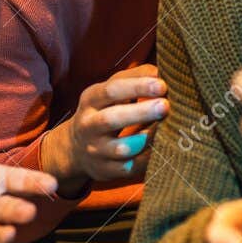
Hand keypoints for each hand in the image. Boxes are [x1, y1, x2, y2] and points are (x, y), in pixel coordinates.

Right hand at [40, 63, 167, 191]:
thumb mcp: (109, 90)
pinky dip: (147, 159)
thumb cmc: (103, 110)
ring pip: (120, 148)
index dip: (137, 87)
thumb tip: (159, 71)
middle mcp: (89, 125)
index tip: (162, 85)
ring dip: (144, 139)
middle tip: (165, 106)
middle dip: (140, 113)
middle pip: (112, 119)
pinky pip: (130, 168)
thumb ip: (133, 77)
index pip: (112, 91)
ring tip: (164, 130)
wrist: (76, 148)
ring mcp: (96, 150)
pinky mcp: (106, 171)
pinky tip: (162, 149)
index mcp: (91, 100)